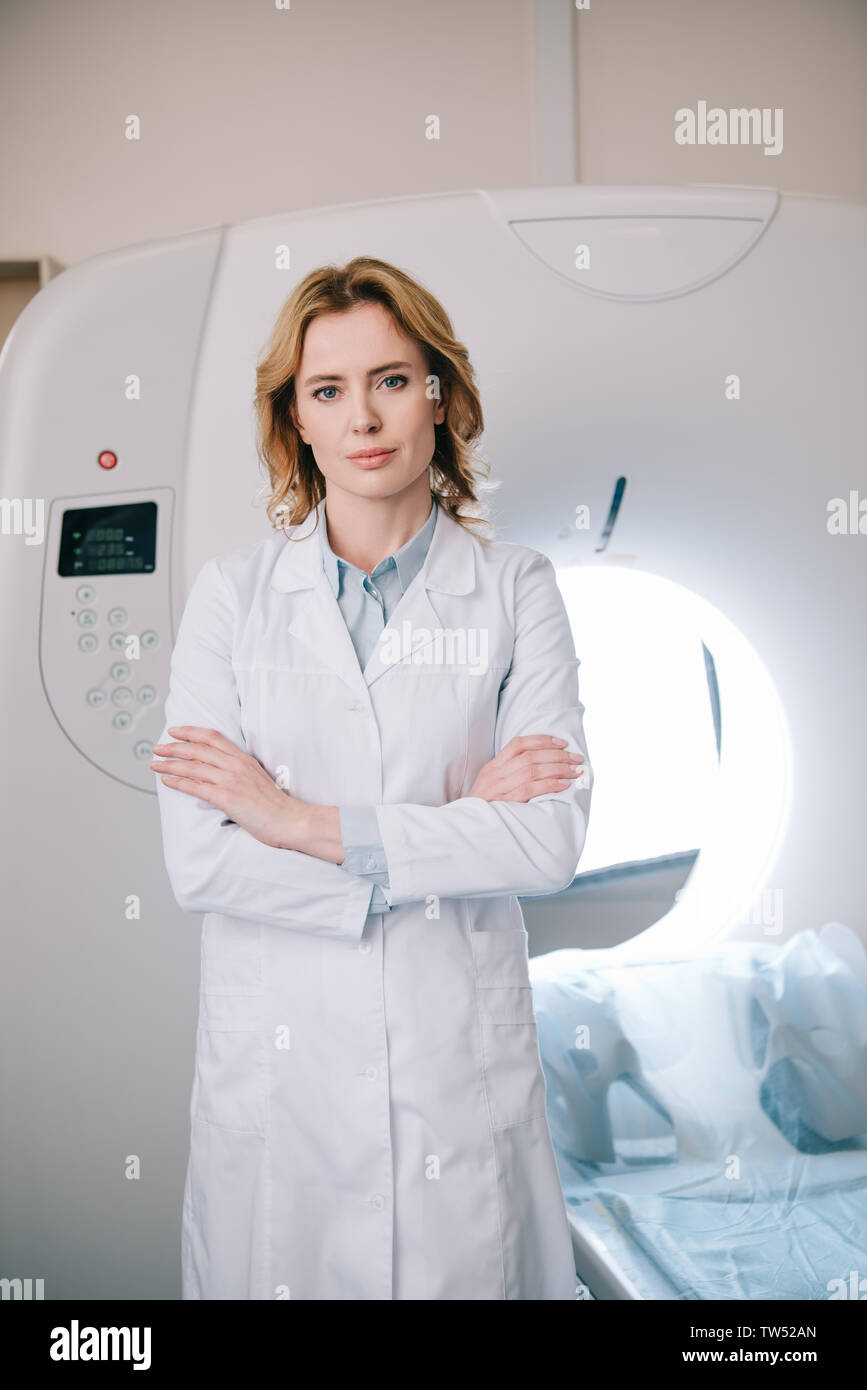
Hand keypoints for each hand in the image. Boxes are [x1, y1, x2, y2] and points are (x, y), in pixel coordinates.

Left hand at [150, 726, 303, 849]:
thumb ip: (238, 774)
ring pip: (193, 766)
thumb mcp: (257, 780)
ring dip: (169, 764)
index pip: (213, 737)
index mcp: (244, 759)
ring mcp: (230, 780)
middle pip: (198, 749)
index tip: (175, 731)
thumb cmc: (276, 806)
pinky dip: (178, 782)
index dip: (191, 732)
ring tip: (155, 763)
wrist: (289, 820)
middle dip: (173, 747)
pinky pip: (196, 787)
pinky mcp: (226, 797)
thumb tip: (216, 777)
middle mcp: (236, 765)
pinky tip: (167, 780)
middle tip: (157, 747)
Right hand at [468, 734, 584, 801]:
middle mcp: (495, 774)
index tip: (562, 743)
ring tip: (575, 771)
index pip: (518, 744)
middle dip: (557, 755)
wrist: (464, 826)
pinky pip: (530, 789)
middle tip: (577, 758)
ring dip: (558, 769)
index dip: (542, 740)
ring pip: (532, 770)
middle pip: (530, 756)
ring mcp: (498, 788)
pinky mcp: (504, 803)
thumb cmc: (482, 807)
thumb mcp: (490, 785)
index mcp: (493, 766)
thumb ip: (508, 774)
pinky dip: (549, 785)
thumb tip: (539, 766)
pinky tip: (563, 785)